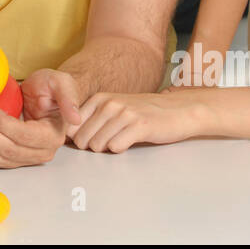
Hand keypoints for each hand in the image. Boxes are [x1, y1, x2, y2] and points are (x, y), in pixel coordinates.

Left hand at [0, 68, 82, 169]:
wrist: (44, 94)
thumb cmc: (51, 86)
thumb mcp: (61, 83)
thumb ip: (68, 97)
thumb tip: (75, 119)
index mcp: (52, 135)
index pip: (23, 135)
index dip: (3, 124)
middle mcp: (41, 151)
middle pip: (9, 149)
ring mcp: (26, 157)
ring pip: (1, 159)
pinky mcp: (13, 156)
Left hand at [67, 90, 201, 151]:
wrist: (178, 109)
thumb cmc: (145, 112)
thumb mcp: (115, 108)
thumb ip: (94, 119)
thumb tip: (70, 136)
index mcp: (100, 98)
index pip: (72, 126)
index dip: (78, 138)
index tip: (91, 139)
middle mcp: (109, 103)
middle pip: (82, 138)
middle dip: (92, 147)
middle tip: (109, 142)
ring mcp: (124, 113)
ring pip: (97, 145)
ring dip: (107, 149)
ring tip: (121, 140)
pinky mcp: (139, 125)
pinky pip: (116, 147)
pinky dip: (121, 149)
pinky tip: (131, 141)